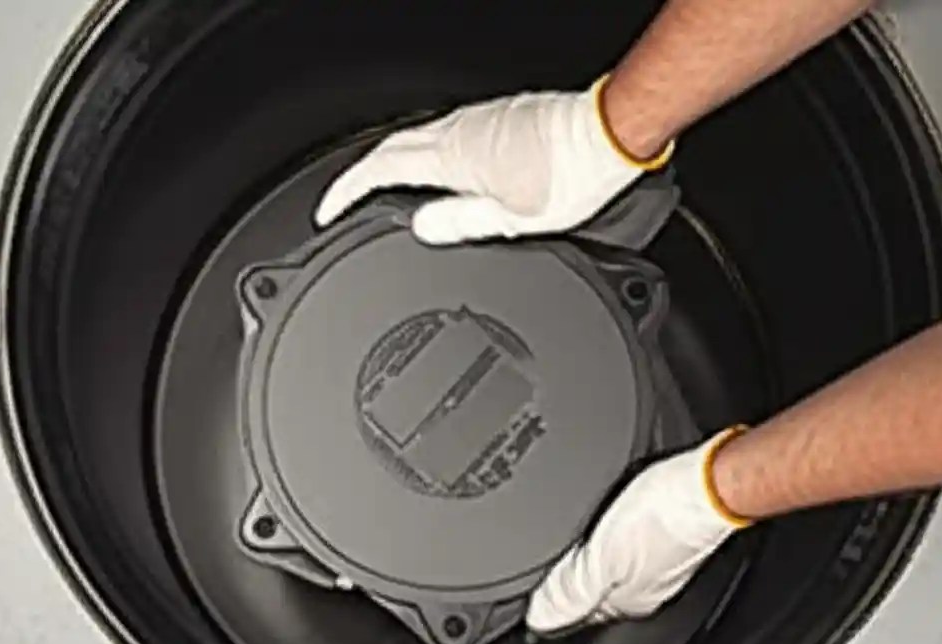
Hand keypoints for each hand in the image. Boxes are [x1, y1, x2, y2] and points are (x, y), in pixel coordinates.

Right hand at [314, 79, 672, 245]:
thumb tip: (424, 229)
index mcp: (454, 156)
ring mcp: (481, 120)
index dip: (346, 191)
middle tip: (349, 200)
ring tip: (388, 191)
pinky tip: (442, 174)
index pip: (379, 169)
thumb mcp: (514, 220)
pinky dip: (429, 155)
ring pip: (421, 138)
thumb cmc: (574, 175)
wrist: (612, 135)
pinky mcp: (502, 117)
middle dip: (363, 175)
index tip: (329, 209)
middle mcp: (462, 130)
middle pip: (392, 148)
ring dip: (397, 162)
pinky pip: (449, 135)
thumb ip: (462, 224)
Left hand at [526, 428, 749, 633]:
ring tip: (574, 545)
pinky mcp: (673, 537)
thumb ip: (571, 588)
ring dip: (593, 558)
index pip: (579, 615)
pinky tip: (610, 526)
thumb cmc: (665, 511)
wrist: (712, 481)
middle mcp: (646, 589)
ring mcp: (661, 563)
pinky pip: (632, 547)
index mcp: (628, 600)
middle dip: (571, 580)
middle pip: (597, 593)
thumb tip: (540, 618)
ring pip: (615, 569)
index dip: (550, 600)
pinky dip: (615, 540)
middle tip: (545, 565)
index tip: (530, 589)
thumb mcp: (604, 553)